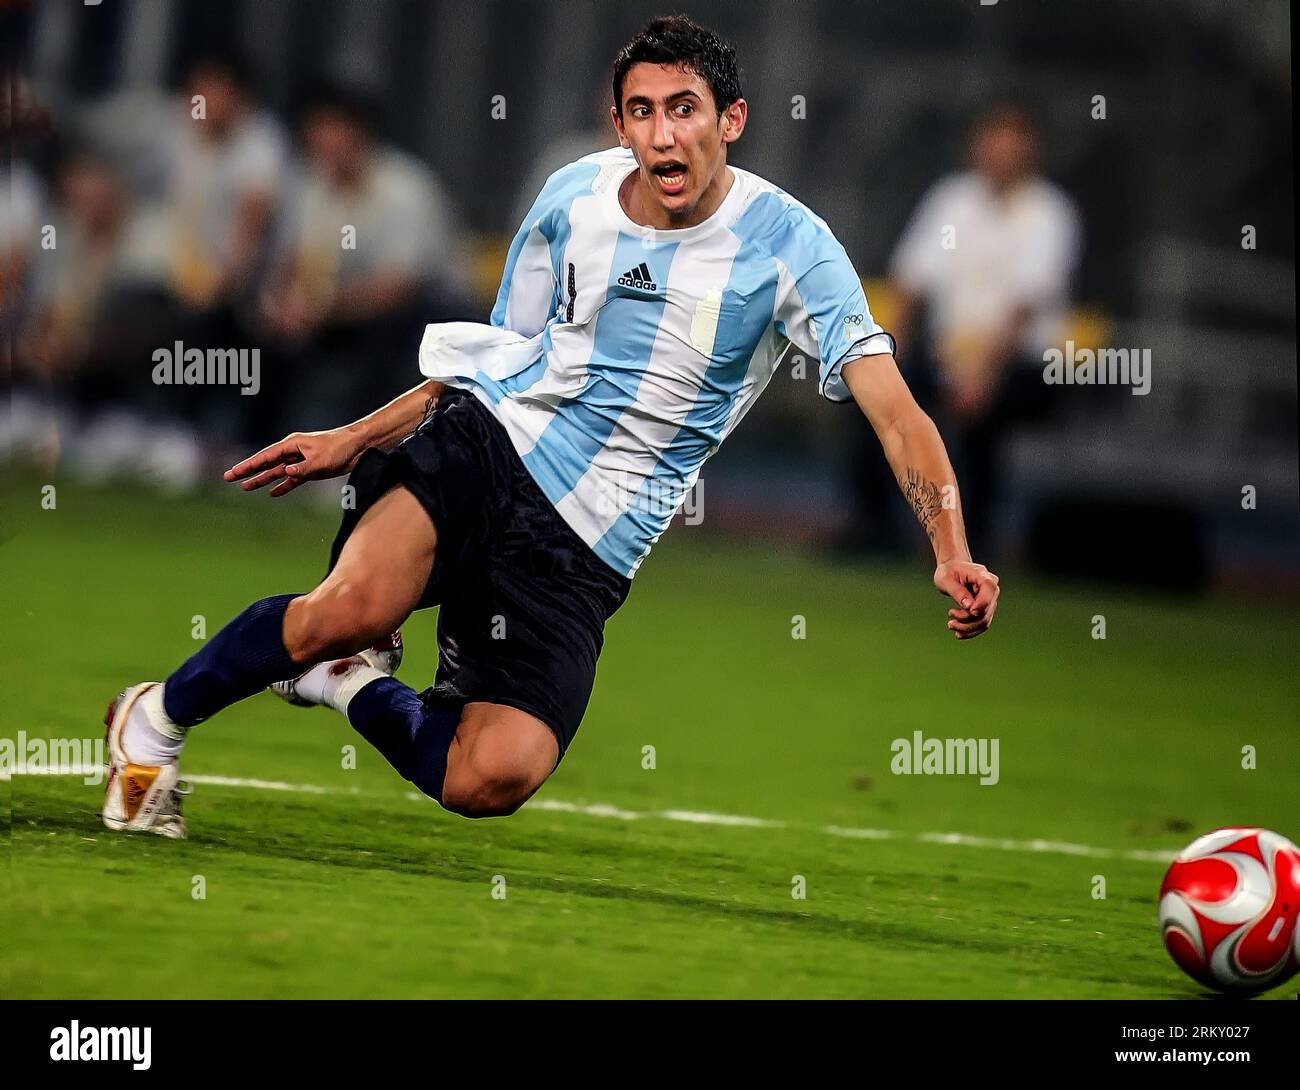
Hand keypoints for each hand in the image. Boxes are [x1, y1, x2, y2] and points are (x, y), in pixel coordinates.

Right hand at [223, 427, 365, 497]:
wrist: (358, 446)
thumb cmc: (339, 447)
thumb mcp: (320, 460)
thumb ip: (302, 468)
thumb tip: (285, 473)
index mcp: (292, 445)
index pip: (265, 457)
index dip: (247, 465)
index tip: (232, 473)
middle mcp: (294, 452)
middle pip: (266, 463)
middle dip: (248, 471)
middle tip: (229, 477)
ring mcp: (301, 460)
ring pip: (277, 472)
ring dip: (262, 480)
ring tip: (246, 487)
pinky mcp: (311, 469)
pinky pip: (293, 479)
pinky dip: (283, 486)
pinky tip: (273, 493)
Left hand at [934, 559, 999, 639]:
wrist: (952, 570)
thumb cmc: (948, 572)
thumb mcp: (946, 579)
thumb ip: (958, 592)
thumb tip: (969, 607)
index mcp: (982, 575)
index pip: (989, 589)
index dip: (981, 603)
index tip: (967, 610)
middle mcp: (992, 588)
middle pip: (986, 610)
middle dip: (967, 620)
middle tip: (950, 622)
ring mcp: (990, 599)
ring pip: (984, 620)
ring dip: (967, 628)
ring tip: (951, 625)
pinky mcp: (986, 608)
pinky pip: (982, 623)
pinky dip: (971, 630)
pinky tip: (958, 633)